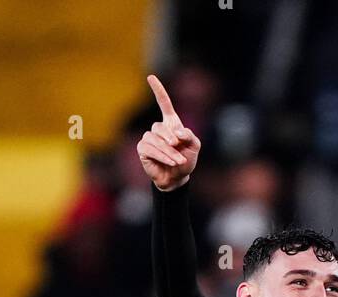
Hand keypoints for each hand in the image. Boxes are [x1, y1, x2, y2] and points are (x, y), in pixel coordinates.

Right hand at [137, 74, 200, 190]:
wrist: (177, 178)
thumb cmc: (186, 160)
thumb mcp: (194, 146)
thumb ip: (189, 135)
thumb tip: (176, 132)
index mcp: (171, 123)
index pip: (163, 103)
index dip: (158, 90)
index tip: (151, 77)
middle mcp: (158, 129)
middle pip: (159, 126)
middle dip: (170, 139)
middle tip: (178, 148)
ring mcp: (149, 138)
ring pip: (154, 139)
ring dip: (168, 151)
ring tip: (177, 161)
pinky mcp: (143, 150)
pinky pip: (149, 148)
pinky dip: (162, 156)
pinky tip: (170, 162)